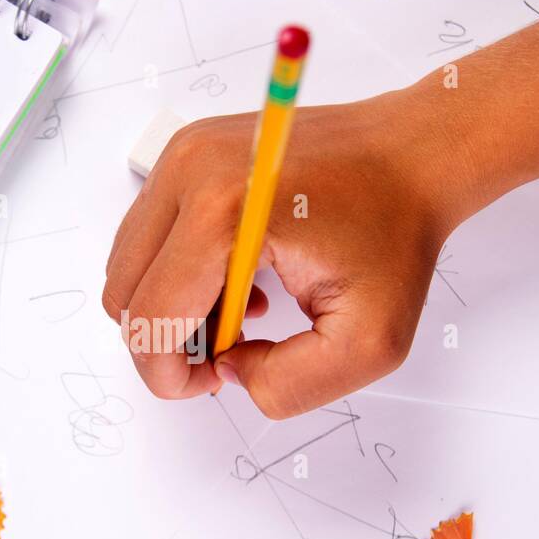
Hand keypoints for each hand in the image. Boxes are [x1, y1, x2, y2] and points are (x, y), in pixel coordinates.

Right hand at [103, 89, 473, 418]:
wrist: (415, 154)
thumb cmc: (398, 230)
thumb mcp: (368, 341)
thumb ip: (290, 385)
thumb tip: (230, 369)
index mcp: (223, 213)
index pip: (149, 317)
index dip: (167, 373)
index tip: (210, 384)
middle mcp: (189, 171)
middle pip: (124, 292)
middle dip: (164, 342)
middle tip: (227, 355)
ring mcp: (183, 154)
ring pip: (130, 265)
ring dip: (171, 306)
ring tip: (242, 313)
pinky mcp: (188, 152)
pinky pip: (148, 234)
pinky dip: (178, 272)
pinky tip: (239, 280)